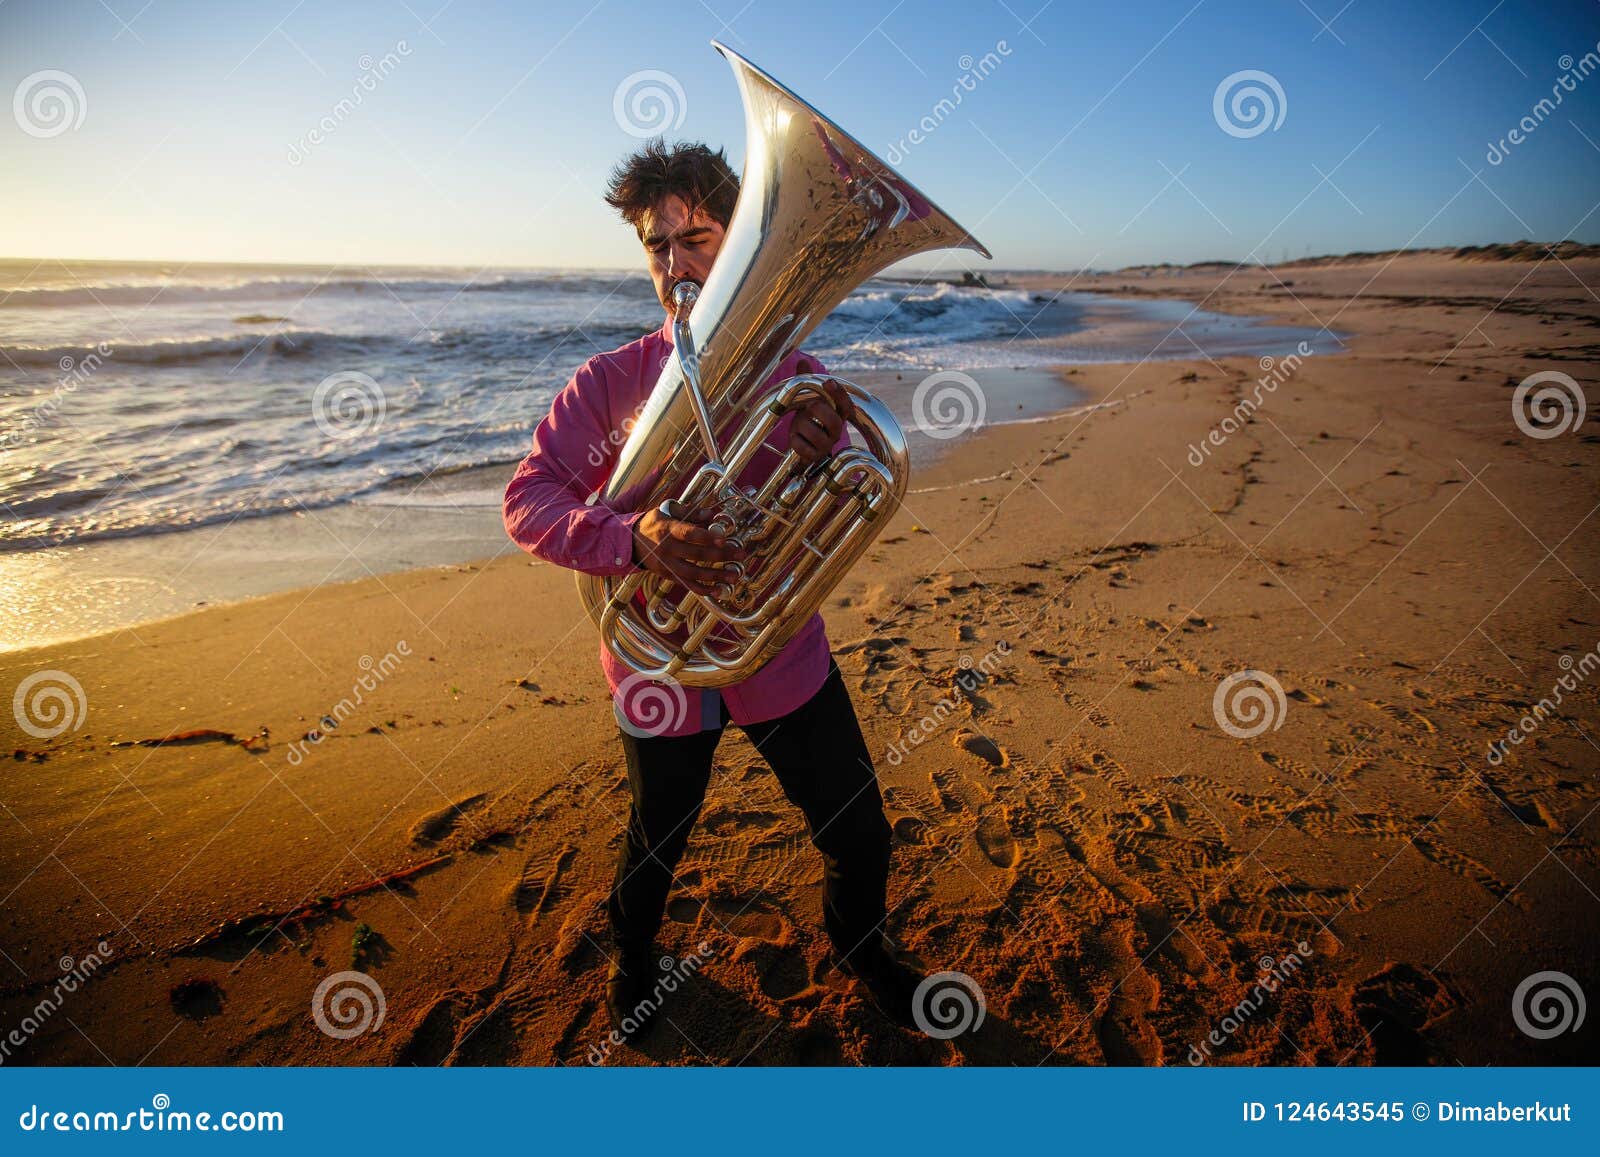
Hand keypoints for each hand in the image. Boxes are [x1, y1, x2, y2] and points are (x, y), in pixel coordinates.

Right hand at [631, 505, 748, 597]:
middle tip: (741, 555)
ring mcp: (667, 564)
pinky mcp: (668, 575)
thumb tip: (711, 514)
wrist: (631, 542)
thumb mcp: (667, 511)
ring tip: (735, 575)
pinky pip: (686, 584)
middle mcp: (667, 549)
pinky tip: (718, 590)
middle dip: (721, 556)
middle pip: (697, 554)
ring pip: (694, 573)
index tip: (725, 539)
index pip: (689, 534)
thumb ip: (690, 512)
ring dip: (716, 576)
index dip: (707, 537)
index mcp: (668, 529)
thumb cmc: (655, 522)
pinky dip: (702, 589)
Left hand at [788, 379, 851, 464]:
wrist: (803, 442)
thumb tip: (802, 361)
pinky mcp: (815, 456)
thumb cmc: (808, 417)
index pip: (845, 404)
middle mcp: (836, 430)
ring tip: (798, 424)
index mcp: (838, 414)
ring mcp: (827, 445)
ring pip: (816, 435)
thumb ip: (806, 380)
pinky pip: (804, 449)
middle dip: (819, 411)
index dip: (839, 393)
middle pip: (834, 422)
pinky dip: (795, 441)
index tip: (828, 381)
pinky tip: (795, 437)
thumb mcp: (807, 398)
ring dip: (801, 426)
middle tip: (809, 405)